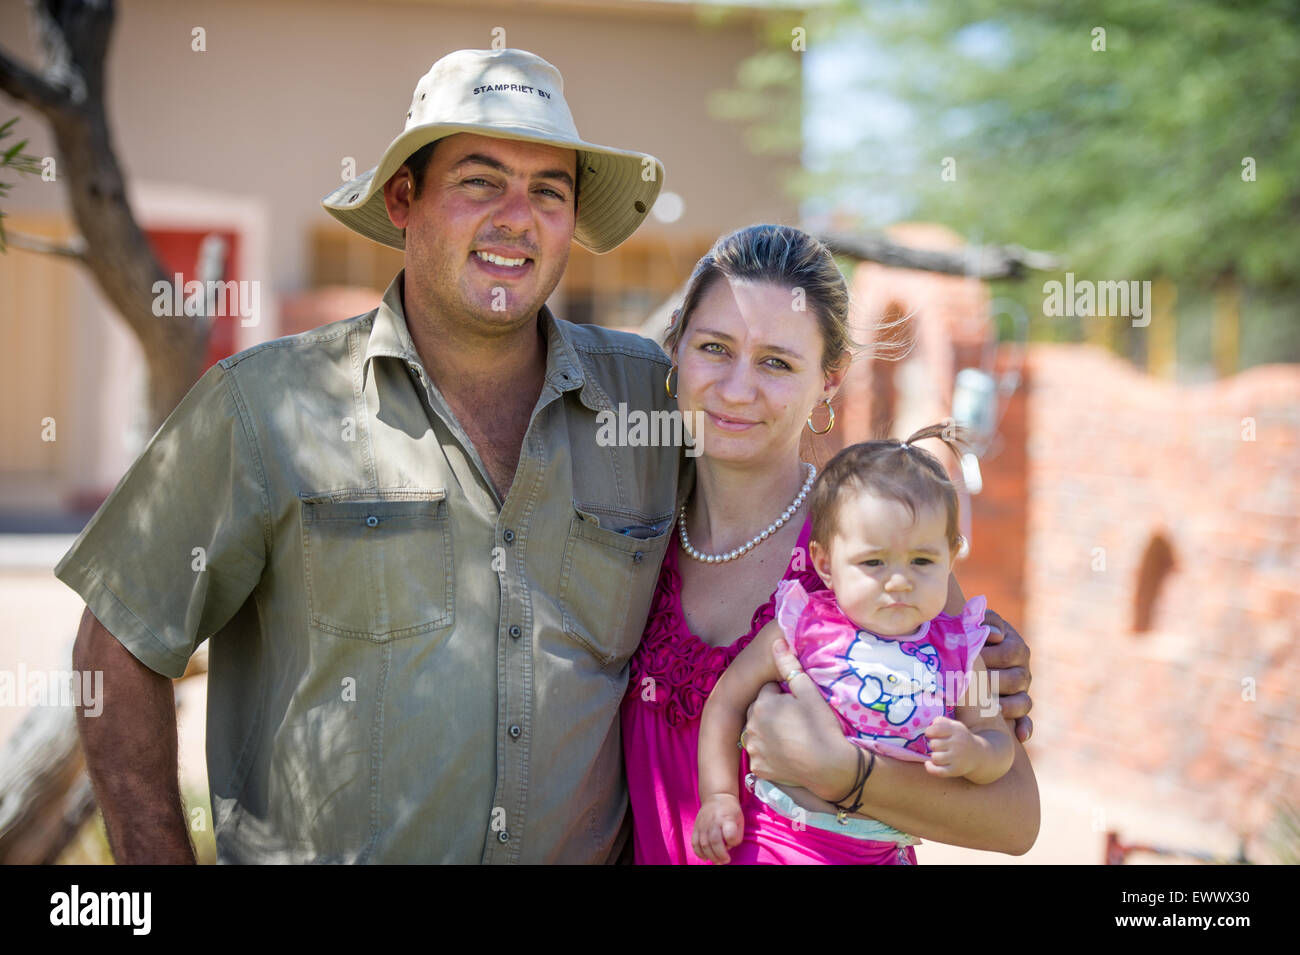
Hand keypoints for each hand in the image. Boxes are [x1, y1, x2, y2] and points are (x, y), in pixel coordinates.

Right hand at [692, 794, 744, 863]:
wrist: (717, 797)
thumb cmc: (731, 811)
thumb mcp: (740, 819)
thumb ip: (737, 835)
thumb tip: (727, 848)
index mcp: (726, 817)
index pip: (729, 833)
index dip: (732, 841)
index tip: (733, 842)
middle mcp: (713, 820)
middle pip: (714, 841)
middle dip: (720, 855)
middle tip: (726, 860)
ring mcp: (703, 824)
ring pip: (704, 844)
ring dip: (711, 856)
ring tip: (717, 861)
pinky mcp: (696, 827)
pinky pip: (694, 843)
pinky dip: (699, 852)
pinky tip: (705, 857)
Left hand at [743, 638, 859, 801]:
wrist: (832, 767)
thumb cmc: (822, 727)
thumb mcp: (809, 693)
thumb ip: (789, 667)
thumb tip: (777, 643)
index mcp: (762, 705)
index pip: (767, 691)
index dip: (783, 696)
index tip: (798, 706)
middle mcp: (751, 727)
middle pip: (759, 712)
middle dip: (772, 712)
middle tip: (797, 722)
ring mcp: (753, 750)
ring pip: (757, 733)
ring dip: (767, 732)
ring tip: (792, 737)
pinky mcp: (758, 768)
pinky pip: (759, 755)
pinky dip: (768, 754)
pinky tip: (785, 754)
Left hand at [923, 716, 984, 776]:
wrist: (979, 755)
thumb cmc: (961, 738)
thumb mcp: (955, 726)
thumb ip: (941, 721)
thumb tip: (931, 725)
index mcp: (957, 731)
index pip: (936, 729)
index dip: (929, 731)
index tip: (931, 734)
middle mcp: (958, 744)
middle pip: (933, 744)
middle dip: (933, 745)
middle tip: (939, 746)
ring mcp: (958, 758)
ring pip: (935, 758)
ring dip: (934, 757)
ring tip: (939, 755)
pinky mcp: (956, 770)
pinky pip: (938, 771)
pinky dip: (930, 768)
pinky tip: (929, 764)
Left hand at [980, 609, 1033, 742]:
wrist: (966, 656)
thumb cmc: (968, 637)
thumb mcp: (976, 623)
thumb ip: (982, 620)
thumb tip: (993, 632)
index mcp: (1015, 646)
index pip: (1011, 651)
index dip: (993, 655)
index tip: (974, 656)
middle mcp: (1022, 669)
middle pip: (1016, 678)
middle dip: (995, 682)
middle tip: (974, 686)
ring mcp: (1022, 691)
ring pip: (1023, 701)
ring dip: (1008, 706)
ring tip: (992, 709)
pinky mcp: (1018, 709)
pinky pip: (1026, 721)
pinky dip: (1025, 728)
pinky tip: (1019, 736)